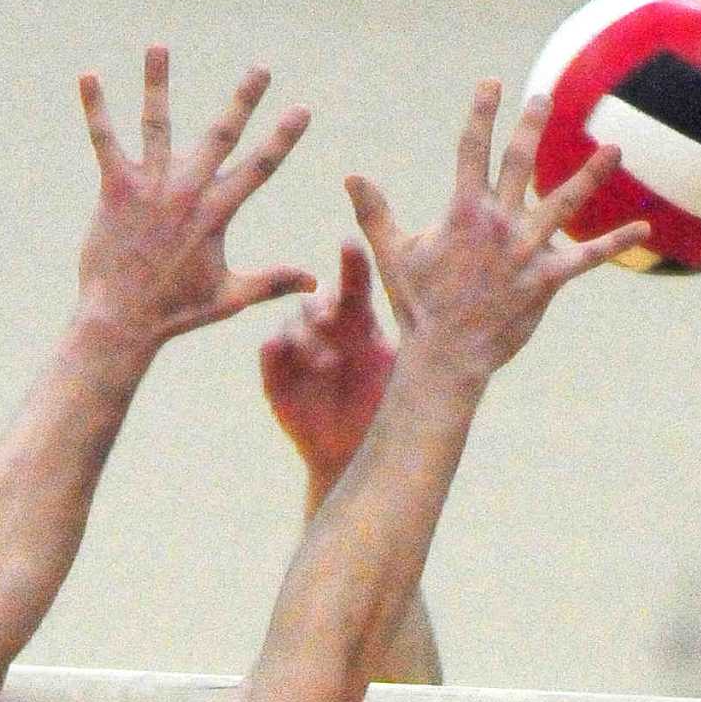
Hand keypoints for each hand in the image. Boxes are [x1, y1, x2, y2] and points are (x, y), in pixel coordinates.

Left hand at [76, 46, 314, 354]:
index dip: (282, 138)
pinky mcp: (115, 188)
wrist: (123, 319)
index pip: (259, 168)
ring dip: (157, 83)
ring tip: (159, 47)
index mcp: (216, 215)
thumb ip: (272, 282)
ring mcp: (150, 188)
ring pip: (156, 124)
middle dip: (243, 100)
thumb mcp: (231, 297)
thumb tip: (315, 281)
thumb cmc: (177, 311)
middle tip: (260, 68)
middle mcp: (186, 193)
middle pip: (220, 135)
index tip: (301, 110)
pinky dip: (96, 109)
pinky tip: (88, 77)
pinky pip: (105, 141)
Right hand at [261, 241, 394, 479]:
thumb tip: (431, 320)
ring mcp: (299, 352)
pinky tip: (276, 348)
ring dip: (304, 337)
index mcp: (358, 321)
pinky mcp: (277, 378)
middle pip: (316, 302)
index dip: (351, 263)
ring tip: (325, 361)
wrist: (355, 456)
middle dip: (321, 305)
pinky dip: (272, 352)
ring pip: (292, 327)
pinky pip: (269, 358)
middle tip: (331, 316)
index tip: (351, 245)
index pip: (354, 284)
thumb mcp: (400, 375)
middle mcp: (326, 329)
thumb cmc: (384, 410)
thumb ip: (407, 346)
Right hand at [344, 81, 649, 387]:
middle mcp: (499, 224)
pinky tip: (644, 228)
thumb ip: (376, 212)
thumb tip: (351, 176)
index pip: (472, 150)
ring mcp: (526, 251)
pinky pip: (588, 259)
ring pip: (563, 203)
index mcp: (463, 212)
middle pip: (520, 162)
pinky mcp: (546, 281)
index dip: (482, 114)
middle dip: (531, 126)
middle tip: (544, 97)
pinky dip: (616, 242)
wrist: (446, 356)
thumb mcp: (392, 255)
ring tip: (613, 149)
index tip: (492, 85)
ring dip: (590, 175)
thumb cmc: (418, 308)